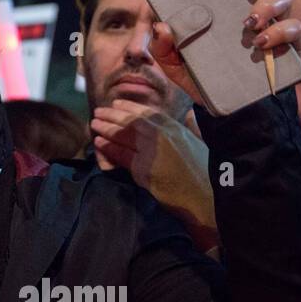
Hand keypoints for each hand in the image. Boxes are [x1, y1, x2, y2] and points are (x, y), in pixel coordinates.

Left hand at [90, 99, 218, 250]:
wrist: (206, 197)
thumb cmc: (205, 172)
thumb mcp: (198, 143)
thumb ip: (189, 128)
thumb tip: (188, 116)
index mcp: (176, 128)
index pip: (148, 113)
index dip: (129, 107)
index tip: (116, 103)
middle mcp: (164, 136)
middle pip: (132, 121)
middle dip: (113, 115)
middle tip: (98, 112)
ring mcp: (153, 152)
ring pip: (124, 136)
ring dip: (107, 129)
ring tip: (94, 124)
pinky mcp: (144, 170)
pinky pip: (122, 155)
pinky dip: (109, 148)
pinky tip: (99, 143)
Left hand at [150, 0, 300, 108]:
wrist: (229, 108)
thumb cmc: (203, 75)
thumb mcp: (175, 62)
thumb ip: (164, 46)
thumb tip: (160, 27)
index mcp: (231, 5)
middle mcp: (257, 9)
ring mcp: (276, 26)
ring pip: (285, 0)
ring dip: (268, 6)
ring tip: (250, 21)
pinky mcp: (289, 48)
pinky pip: (295, 32)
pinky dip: (280, 33)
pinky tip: (262, 42)